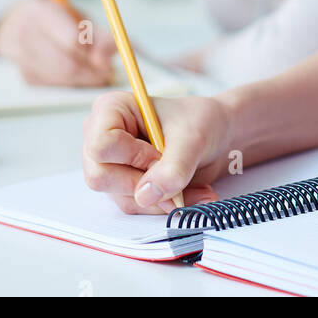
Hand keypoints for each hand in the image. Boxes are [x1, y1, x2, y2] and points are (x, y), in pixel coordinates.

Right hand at [0, 0, 116, 85]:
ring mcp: (22, 59)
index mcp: (41, 13)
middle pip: (67, 65)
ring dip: (86, 80)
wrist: (14, 23)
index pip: (73, 39)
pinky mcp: (26, 77)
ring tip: (96, 72)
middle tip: (109, 73)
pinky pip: (57, 86)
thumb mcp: (77, 17)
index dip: (95, 53)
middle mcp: (26, 35)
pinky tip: (77, 74)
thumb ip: (99, 35)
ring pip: (63, 79)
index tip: (108, 59)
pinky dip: (73, 84)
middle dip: (93, 73)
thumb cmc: (54, 19)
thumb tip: (114, 53)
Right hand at [82, 91, 233, 213]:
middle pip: (100, 176)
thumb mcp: (192, 138)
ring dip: (161, 198)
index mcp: (110, 110)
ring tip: (191, 184)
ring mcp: (110, 165)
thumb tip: (146, 196)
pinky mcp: (122, 186)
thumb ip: (173, 166)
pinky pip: (136, 207)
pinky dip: (164, 204)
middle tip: (174, 173)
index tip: (160, 154)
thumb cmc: (199, 121)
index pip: (101, 145)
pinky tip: (186, 192)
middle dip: (143, 182)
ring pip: (121, 197)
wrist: (217, 136)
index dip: (132, 157)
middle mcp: (100, 137)